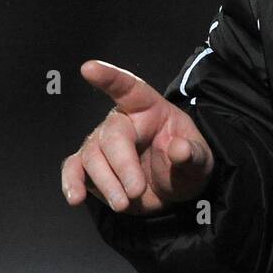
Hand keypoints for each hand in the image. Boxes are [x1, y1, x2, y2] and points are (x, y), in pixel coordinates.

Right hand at [61, 59, 214, 215]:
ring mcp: (103, 144)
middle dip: (122, 165)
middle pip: (111, 136)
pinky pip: (74, 169)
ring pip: (91, 156)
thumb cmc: (186, 164)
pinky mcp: (91, 168)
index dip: (109, 77)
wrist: (174, 189)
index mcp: (149, 108)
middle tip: (136, 191)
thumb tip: (179, 149)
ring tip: (124, 204)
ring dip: (106, 182)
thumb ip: (192, 154)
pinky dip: (71, 182)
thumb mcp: (200, 161)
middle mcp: (123, 122)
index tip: (88, 68)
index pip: (128, 88)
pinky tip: (76, 197)